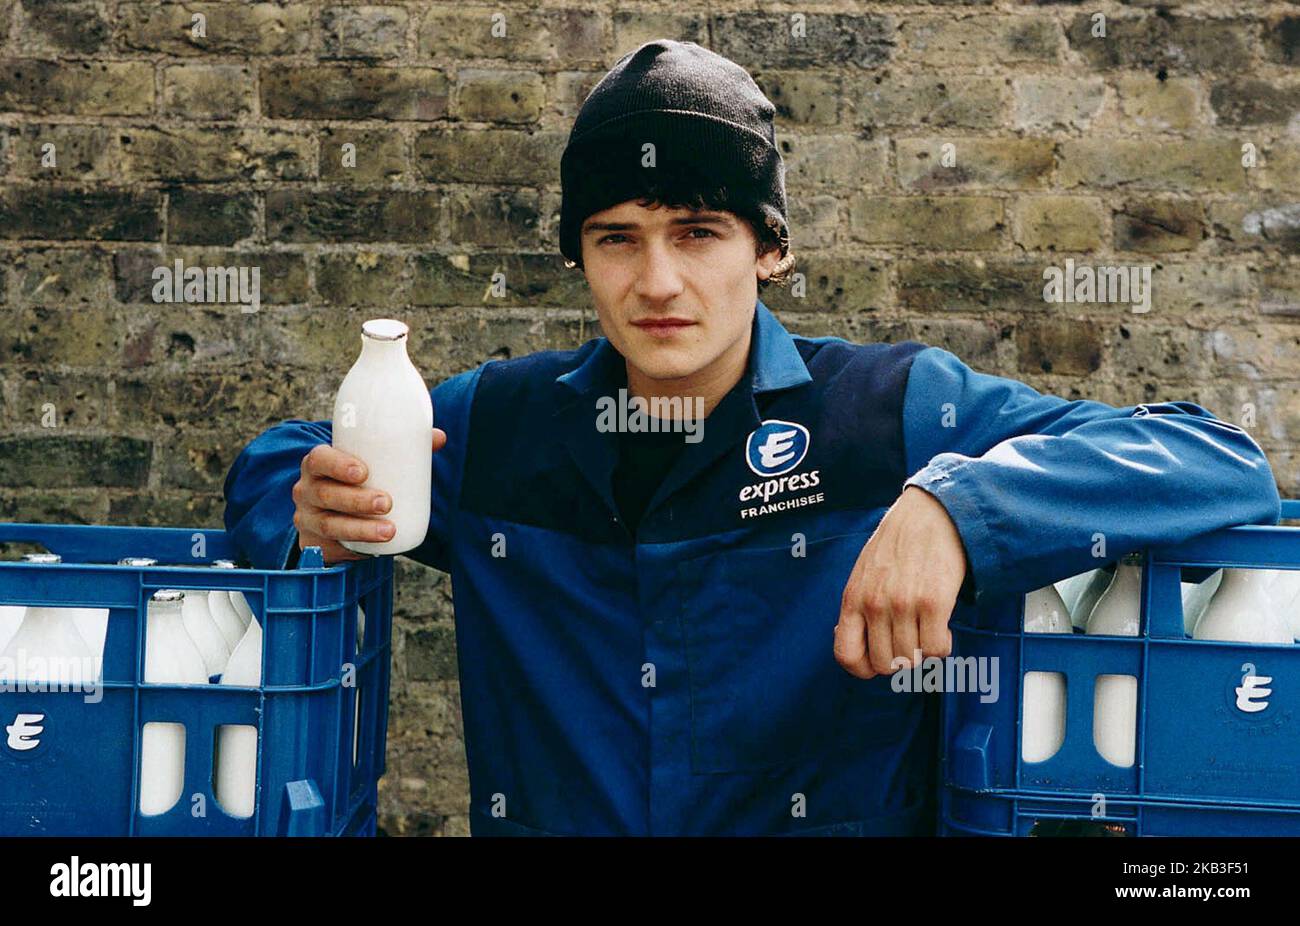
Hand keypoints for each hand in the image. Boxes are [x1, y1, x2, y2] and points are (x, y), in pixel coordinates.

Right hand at [291, 429, 447, 564]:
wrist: (333, 514)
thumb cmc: (356, 482)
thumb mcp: (371, 464)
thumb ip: (404, 449)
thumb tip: (439, 437)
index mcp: (318, 466)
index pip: (319, 460)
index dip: (337, 464)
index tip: (363, 472)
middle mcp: (306, 491)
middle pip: (325, 494)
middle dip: (356, 500)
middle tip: (386, 503)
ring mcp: (308, 519)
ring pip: (329, 525)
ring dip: (360, 529)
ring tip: (389, 530)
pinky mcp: (314, 544)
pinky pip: (329, 549)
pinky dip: (352, 549)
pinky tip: (373, 550)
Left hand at [834, 486, 967, 678]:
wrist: (929, 514)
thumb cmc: (897, 544)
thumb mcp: (863, 573)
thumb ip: (857, 607)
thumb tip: (853, 641)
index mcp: (853, 598)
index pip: (846, 655)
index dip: (862, 668)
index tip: (876, 661)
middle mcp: (875, 604)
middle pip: (884, 664)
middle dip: (898, 659)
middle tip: (909, 640)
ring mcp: (904, 604)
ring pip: (911, 659)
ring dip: (921, 651)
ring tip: (925, 628)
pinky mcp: (934, 602)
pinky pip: (936, 649)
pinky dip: (941, 646)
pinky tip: (941, 627)